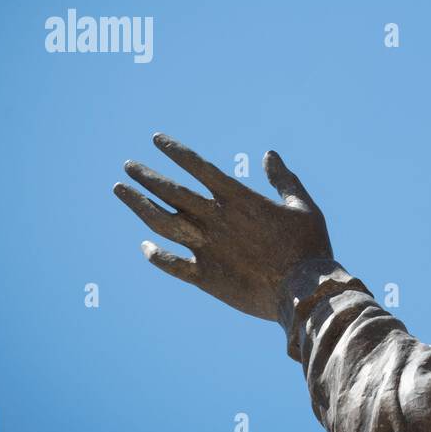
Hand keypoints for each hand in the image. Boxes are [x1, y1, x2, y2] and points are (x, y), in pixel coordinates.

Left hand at [113, 133, 331, 321]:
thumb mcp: (302, 206)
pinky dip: (155, 255)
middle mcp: (216, 219)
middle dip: (146, 176)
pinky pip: (171, 263)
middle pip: (171, 192)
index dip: (175, 151)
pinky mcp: (205, 276)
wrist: (304, 291)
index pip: (198, 167)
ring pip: (161, 222)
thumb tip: (269, 155)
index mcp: (238, 199)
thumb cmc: (309, 246)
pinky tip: (145, 247)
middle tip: (128, 166)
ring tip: (121, 191)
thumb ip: (283, 180)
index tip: (156, 140)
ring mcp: (207, 248)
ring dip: (138, 205)